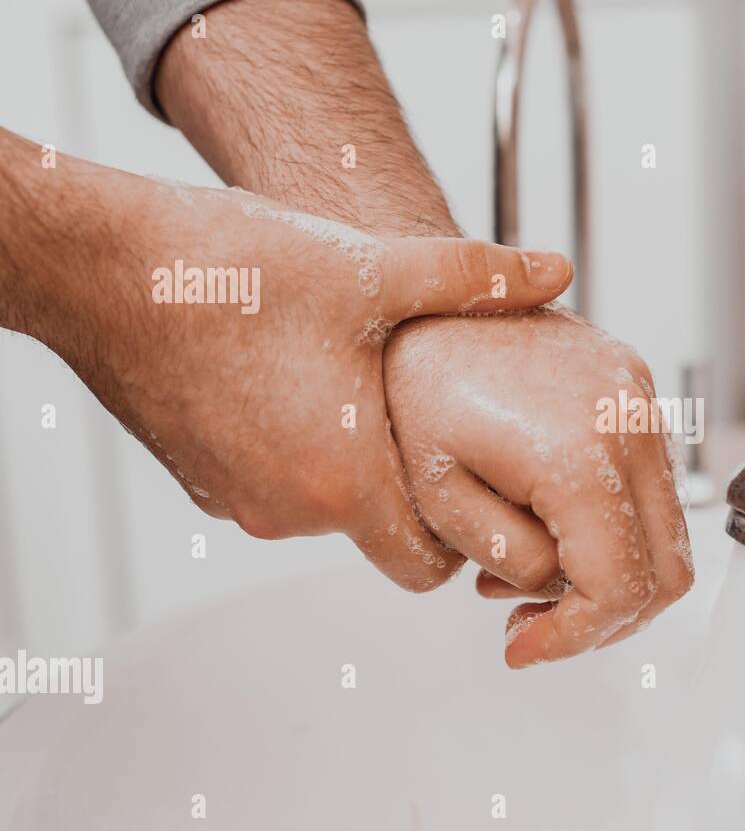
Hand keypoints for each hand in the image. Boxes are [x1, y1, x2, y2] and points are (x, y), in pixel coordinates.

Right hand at [74, 181, 571, 590]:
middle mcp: (287, 512)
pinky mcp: (201, 480)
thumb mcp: (372, 269)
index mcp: (341, 480)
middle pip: (383, 536)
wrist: (99, 264)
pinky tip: (302, 382)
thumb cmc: (232, 268)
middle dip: (415, 488)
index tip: (477, 475)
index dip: (462, 528)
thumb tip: (559, 269)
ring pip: (330, 510)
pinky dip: (302, 452)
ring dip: (356, 463)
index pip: (427, 565)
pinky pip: (277, 487)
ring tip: (363, 387)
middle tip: (432, 420)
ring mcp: (236, 501)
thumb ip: (476, 279)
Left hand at [382, 305, 694, 666]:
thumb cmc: (410, 389)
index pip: (620, 588)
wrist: (421, 301)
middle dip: (605, 620)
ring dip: (610, 575)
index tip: (521, 649)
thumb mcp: (438, 498)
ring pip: (668, 533)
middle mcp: (630, 422)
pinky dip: (615, 528)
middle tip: (532, 627)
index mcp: (580, 453)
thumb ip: (514, 562)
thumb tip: (560, 591)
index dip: (575, 640)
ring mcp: (642, 400)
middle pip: (668, 570)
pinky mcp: (638, 388)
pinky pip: (653, 485)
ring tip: (523, 571)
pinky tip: (544, 522)